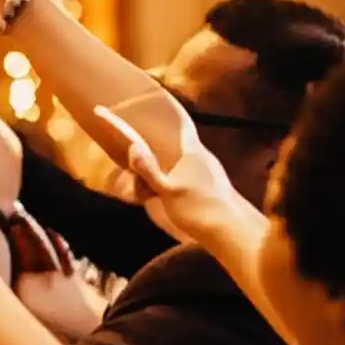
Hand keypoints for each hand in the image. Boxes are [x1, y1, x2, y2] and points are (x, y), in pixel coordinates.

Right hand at [94, 104, 240, 241]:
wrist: (233, 234)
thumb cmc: (200, 210)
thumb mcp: (167, 190)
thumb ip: (148, 168)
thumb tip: (132, 146)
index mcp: (190, 151)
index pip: (168, 124)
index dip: (150, 114)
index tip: (112, 111)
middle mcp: (199, 156)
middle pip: (163, 152)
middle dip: (146, 168)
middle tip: (142, 190)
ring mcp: (206, 171)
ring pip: (170, 169)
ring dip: (156, 183)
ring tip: (152, 202)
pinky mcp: (208, 186)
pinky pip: (180, 181)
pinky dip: (168, 191)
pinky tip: (168, 206)